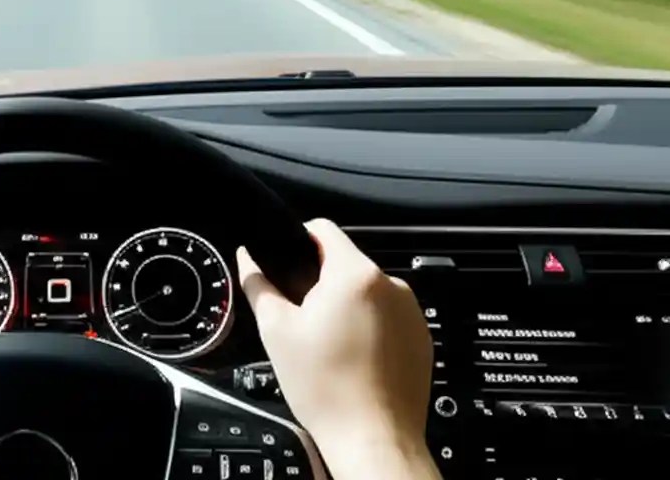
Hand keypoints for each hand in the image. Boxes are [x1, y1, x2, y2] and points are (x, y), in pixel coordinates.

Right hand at [237, 219, 439, 479]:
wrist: (372, 438)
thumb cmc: (326, 387)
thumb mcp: (276, 331)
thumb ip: (258, 284)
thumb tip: (248, 258)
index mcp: (355, 275)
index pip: (324, 231)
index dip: (298, 241)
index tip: (287, 265)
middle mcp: (391, 285)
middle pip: (345, 265)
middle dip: (320, 285)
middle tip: (302, 322)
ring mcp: (411, 312)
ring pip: (366, 293)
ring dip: (346, 309)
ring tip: (328, 347)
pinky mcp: (421, 338)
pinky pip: (388, 319)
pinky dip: (369, 330)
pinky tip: (352, 360)